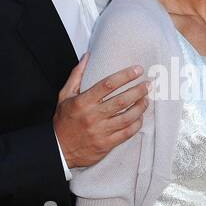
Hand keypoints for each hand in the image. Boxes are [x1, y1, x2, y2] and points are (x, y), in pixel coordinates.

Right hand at [54, 55, 149, 169]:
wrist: (58, 149)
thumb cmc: (63, 121)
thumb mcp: (64, 95)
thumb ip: (76, 75)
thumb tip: (87, 57)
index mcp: (83, 102)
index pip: (107, 85)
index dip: (125, 76)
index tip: (137, 70)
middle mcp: (93, 116)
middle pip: (121, 101)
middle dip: (138, 91)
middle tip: (147, 85)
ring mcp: (101, 131)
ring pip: (127, 117)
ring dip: (140, 107)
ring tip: (146, 99)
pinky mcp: (106, 144)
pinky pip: (126, 133)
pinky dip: (136, 124)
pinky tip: (139, 117)